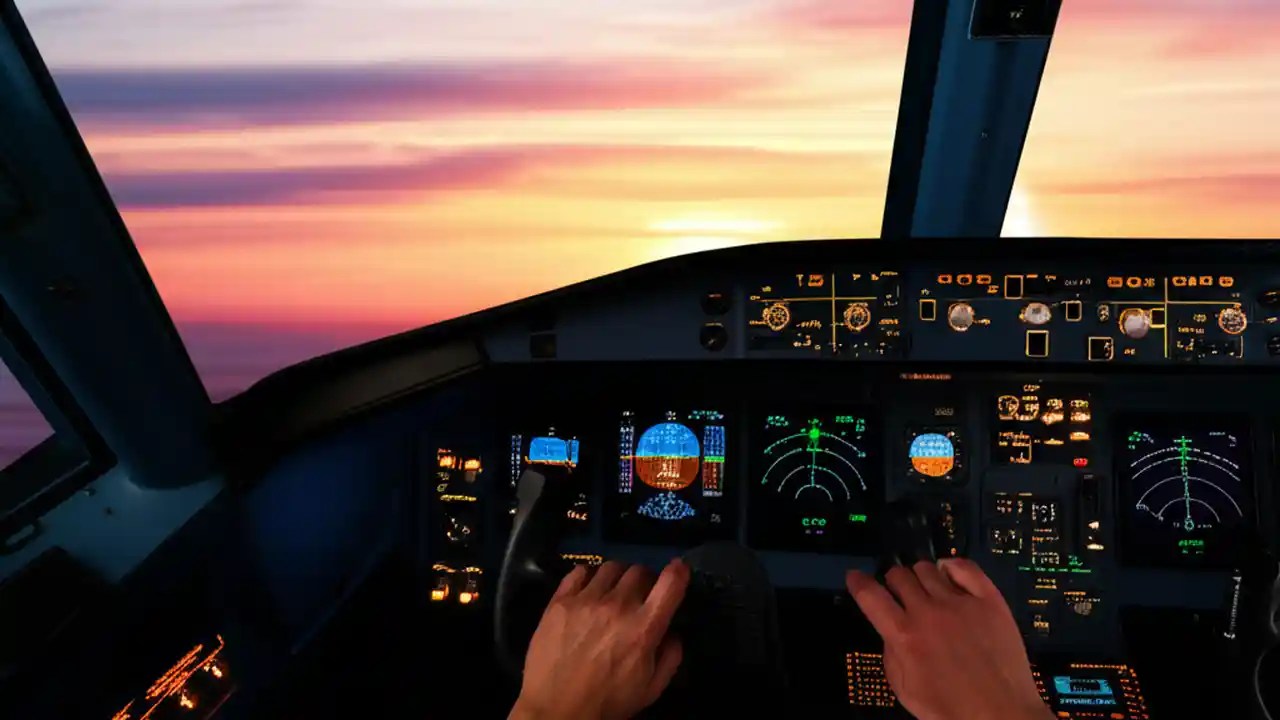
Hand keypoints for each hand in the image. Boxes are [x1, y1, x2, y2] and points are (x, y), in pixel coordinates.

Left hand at [511, 559, 689, 719]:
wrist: (557, 711)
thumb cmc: (608, 703)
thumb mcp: (651, 689)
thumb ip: (670, 657)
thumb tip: (673, 632)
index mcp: (644, 628)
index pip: (670, 583)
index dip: (679, 571)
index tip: (679, 570)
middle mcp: (617, 606)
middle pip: (640, 571)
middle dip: (646, 580)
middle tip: (641, 595)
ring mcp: (586, 601)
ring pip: (611, 568)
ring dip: (619, 578)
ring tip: (613, 592)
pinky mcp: (560, 601)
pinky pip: (579, 571)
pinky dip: (589, 576)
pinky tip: (588, 591)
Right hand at [846, 559, 1052, 719]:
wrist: (1001, 715)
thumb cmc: (950, 710)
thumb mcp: (905, 690)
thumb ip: (891, 654)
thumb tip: (892, 629)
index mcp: (904, 635)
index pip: (870, 595)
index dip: (858, 582)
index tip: (856, 577)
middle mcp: (929, 612)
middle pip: (899, 575)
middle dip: (893, 582)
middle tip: (900, 595)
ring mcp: (961, 603)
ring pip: (928, 568)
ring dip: (920, 577)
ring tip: (928, 591)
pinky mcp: (989, 601)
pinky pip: (965, 567)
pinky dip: (951, 567)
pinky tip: (949, 576)